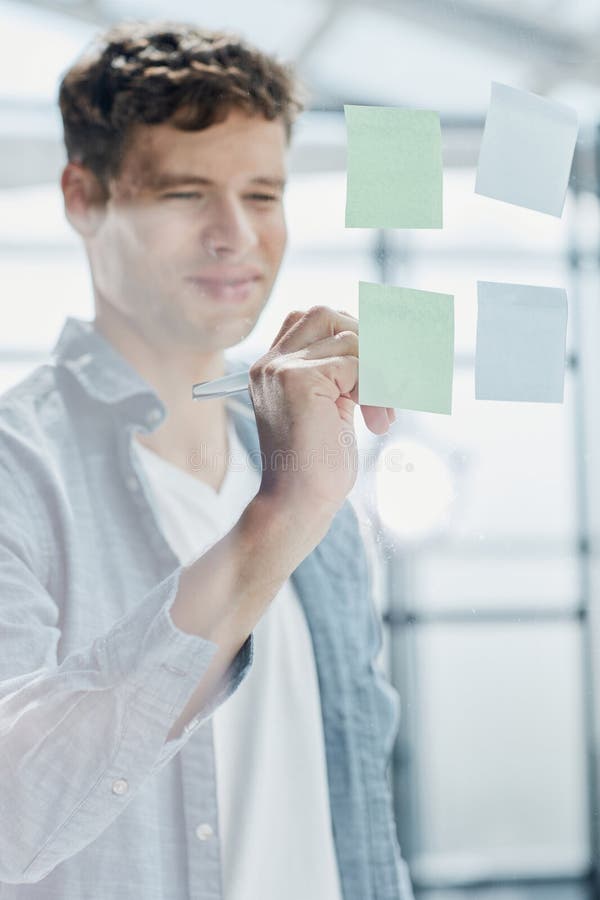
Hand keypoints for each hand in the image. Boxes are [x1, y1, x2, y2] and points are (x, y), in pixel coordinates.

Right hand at [248, 305, 394, 521]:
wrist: (298, 506)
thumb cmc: (318, 466)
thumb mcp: (333, 406)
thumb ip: (344, 373)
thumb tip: (386, 340)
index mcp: (273, 367)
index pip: (315, 319)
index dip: (354, 335)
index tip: (380, 371)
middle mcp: (270, 363)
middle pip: (329, 315)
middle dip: (368, 344)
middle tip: (389, 384)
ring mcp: (281, 369)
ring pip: (350, 338)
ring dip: (379, 375)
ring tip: (382, 413)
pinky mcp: (300, 380)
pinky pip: (357, 363)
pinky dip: (376, 390)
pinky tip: (375, 421)